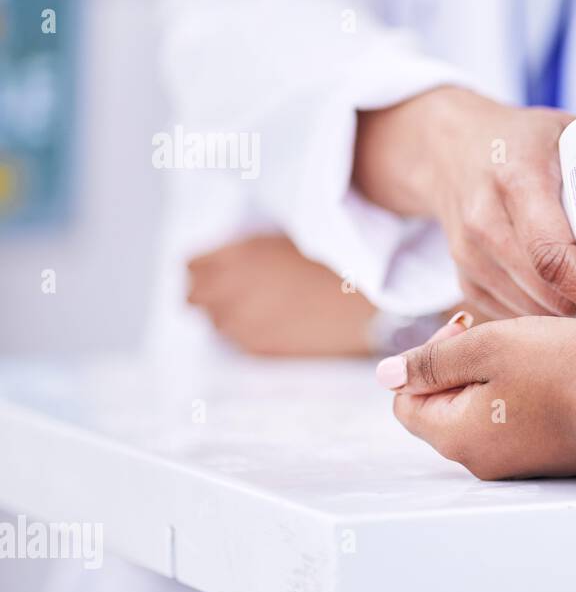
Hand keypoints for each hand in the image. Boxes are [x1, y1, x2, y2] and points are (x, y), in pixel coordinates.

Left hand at [187, 234, 375, 355]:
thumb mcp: (282, 242)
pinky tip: (278, 323)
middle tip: (235, 292)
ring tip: (264, 308)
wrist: (369, 301)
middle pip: (193, 297)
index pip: (190, 266)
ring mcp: (244, 324)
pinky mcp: (261, 349)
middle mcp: (231, 291)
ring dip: (230, 315)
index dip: (203, 268)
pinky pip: (240, 341)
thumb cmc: (333, 264)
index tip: (215, 271)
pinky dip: (250, 334)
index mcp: (237, 256)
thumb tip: (219, 265)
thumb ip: (242, 254)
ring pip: (216, 323)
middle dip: (209, 293)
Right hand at [354, 87, 575, 319]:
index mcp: (518, 179)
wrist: (449, 147)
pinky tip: (558, 291)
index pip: (551, 253)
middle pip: (545, 291)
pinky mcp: (464, 277)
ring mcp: (469, 253)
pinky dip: (541, 312)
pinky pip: (512, 315)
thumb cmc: (520, 140)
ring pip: (531, 311)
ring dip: (567, 311)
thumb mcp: (565, 133)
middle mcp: (485, 220)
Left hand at [377, 317, 575, 479]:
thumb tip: (386, 374)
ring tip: (532, 352)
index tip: (465, 329)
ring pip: (483, 411)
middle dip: (465, 366)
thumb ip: (431, 361)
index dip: (428, 358)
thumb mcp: (488, 348)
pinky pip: (516, 422)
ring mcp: (517, 463)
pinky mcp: (547, 457)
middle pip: (446, 406)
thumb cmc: (566, 370)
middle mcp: (482, 460)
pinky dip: (524, 394)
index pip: (407, 401)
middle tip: (502, 338)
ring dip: (496, 377)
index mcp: (457, 437)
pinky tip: (553, 373)